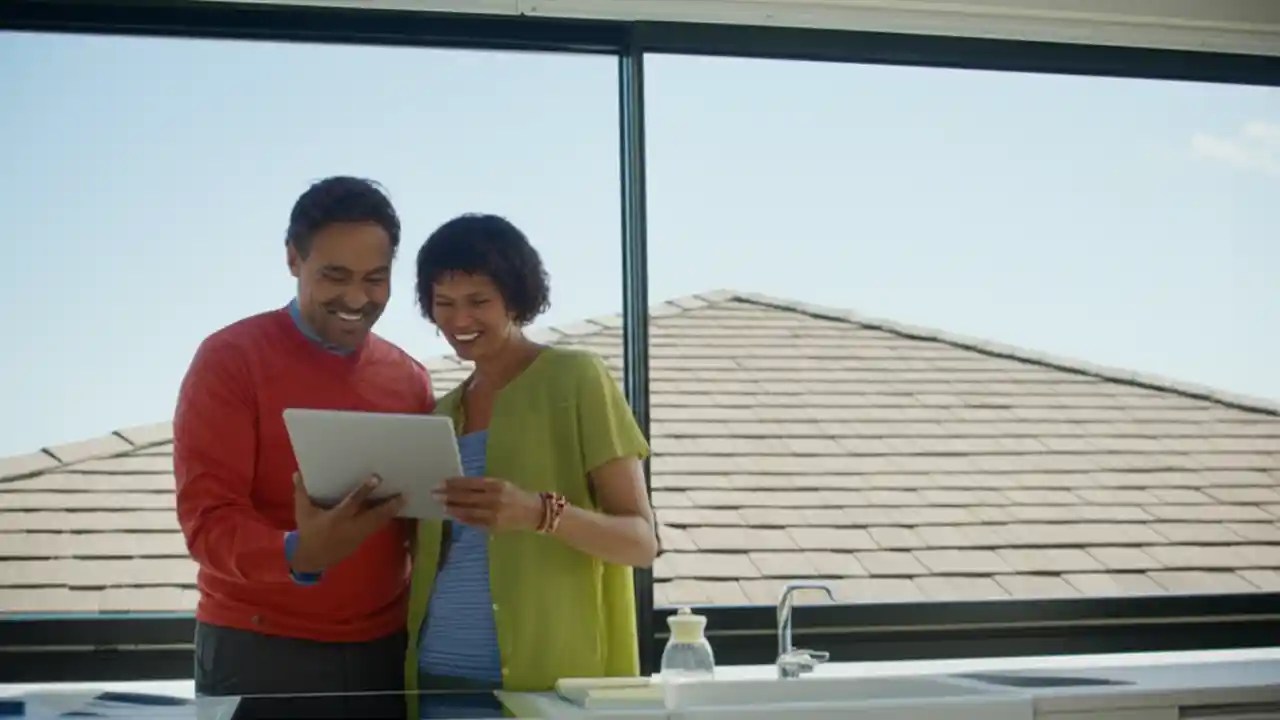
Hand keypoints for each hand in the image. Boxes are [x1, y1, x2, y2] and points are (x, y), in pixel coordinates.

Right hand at [290, 472, 405, 573]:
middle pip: (373, 516)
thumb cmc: (308, 531)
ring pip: (378, 523)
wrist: (312, 559)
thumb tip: (298, 472)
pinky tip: (394, 511)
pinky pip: (376, 529)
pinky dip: (385, 520)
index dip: (365, 491)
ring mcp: (358, 536)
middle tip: (402, 494)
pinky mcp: (361, 540)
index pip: (353, 502)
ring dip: (390, 512)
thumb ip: (302, 492)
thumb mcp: (303, 512)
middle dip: (388, 506)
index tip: (376, 478)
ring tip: (403, 500)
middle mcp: (350, 527)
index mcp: (336, 518)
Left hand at [433, 476, 540, 531]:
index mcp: (496, 485)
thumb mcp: (501, 484)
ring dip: (453, 508)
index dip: (454, 483)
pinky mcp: (493, 526)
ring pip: (468, 511)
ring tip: (441, 505)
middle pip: (466, 497)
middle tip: (434, 494)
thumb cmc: (515, 495)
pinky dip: (462, 519)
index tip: (441, 482)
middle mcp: (494, 499)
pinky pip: (474, 522)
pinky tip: (454, 516)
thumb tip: (459, 486)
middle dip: (449, 495)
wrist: (534, 512)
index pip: (470, 483)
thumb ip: (482, 485)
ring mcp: (493, 514)